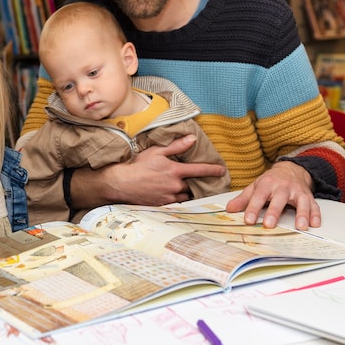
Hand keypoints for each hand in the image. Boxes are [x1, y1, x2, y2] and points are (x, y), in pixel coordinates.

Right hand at [93, 135, 226, 206]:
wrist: (122, 183)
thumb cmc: (138, 165)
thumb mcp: (156, 151)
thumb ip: (176, 146)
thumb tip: (192, 139)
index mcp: (175, 171)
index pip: (199, 170)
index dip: (212, 170)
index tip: (222, 171)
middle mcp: (175, 186)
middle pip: (193, 185)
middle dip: (195, 182)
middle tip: (196, 180)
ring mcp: (169, 197)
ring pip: (185, 196)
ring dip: (186, 192)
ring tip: (183, 187)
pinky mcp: (162, 205)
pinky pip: (175, 203)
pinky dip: (177, 199)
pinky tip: (172, 195)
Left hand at [225, 161, 320, 229]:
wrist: (291, 170)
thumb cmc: (271, 182)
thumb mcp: (256, 187)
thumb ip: (244, 199)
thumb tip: (229, 209)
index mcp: (268, 184)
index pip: (259, 196)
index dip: (253, 208)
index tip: (248, 220)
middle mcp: (284, 187)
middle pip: (280, 198)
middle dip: (274, 212)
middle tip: (269, 225)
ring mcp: (297, 191)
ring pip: (301, 202)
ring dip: (302, 214)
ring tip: (300, 227)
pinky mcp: (308, 196)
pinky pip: (314, 205)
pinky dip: (316, 215)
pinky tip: (315, 224)